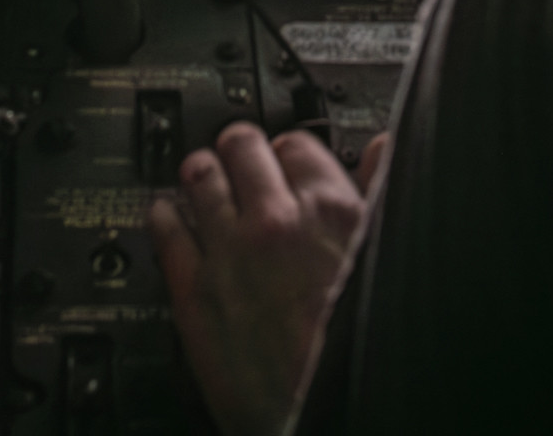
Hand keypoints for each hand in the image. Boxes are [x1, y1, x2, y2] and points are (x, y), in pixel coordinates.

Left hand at [148, 122, 392, 435]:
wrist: (322, 412)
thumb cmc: (359, 349)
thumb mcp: (388, 254)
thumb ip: (383, 191)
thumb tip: (385, 148)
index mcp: (331, 209)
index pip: (297, 144)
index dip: (291, 153)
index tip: (287, 162)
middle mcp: (276, 220)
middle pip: (243, 148)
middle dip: (242, 151)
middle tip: (240, 160)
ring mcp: (228, 252)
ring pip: (199, 176)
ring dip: (201, 173)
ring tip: (200, 178)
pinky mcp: (193, 290)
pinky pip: (166, 229)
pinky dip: (164, 215)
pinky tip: (168, 216)